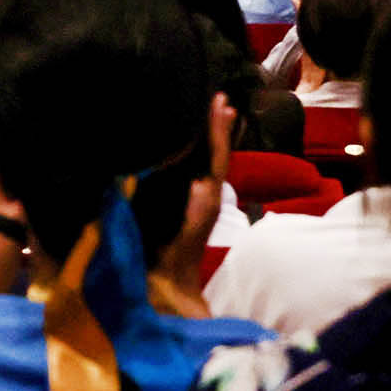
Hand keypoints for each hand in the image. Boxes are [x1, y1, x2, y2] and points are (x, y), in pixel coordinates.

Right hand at [158, 94, 235, 296]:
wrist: (169, 293)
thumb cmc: (174, 265)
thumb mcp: (184, 239)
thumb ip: (196, 213)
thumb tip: (204, 186)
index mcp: (206, 198)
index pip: (217, 158)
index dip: (218, 130)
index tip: (221, 103)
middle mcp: (206, 196)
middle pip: (215, 155)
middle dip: (217, 127)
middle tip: (218, 97)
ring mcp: (197, 202)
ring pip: (206, 163)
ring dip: (209, 137)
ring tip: (210, 111)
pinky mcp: (185, 207)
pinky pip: (192, 173)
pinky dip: (194, 154)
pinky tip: (185, 145)